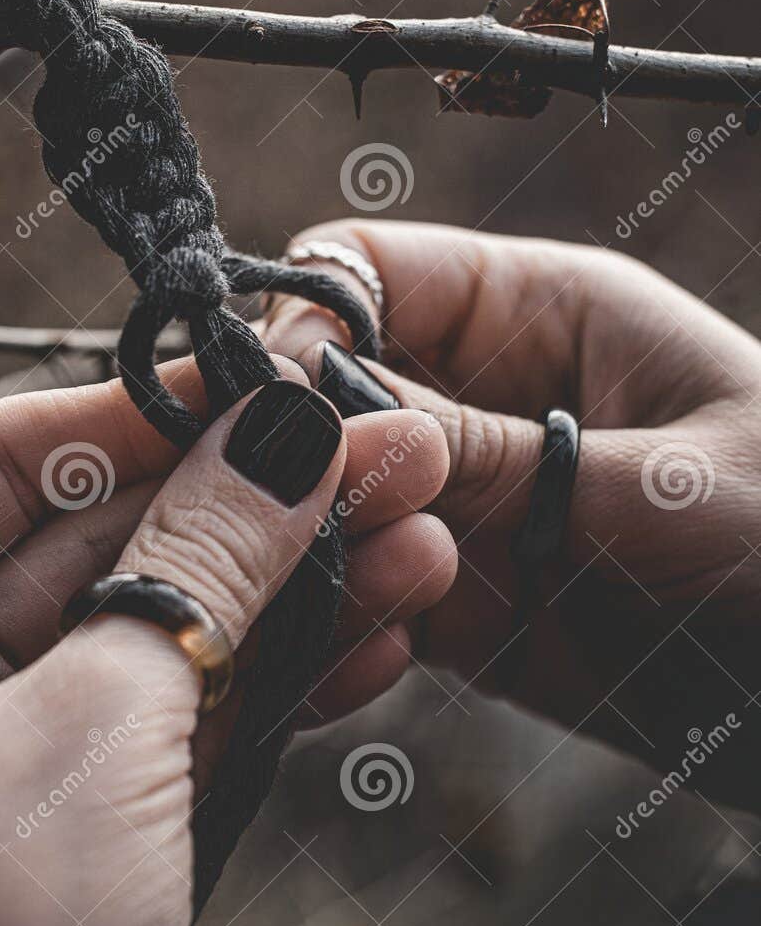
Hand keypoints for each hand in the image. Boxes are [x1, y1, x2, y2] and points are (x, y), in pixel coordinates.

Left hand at [0, 358, 452, 925]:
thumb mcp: (108, 724)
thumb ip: (201, 560)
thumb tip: (284, 429)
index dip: (132, 412)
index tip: (252, 377)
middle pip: (90, 539)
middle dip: (243, 503)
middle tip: (371, 452)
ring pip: (151, 623)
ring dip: (284, 584)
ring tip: (414, 536)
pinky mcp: (72, 819)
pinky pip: (173, 708)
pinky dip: (272, 673)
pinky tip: (380, 631)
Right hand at [265, 221, 760, 809]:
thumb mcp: (658, 486)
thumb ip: (491, 453)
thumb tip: (319, 407)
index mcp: (543, 311)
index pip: (368, 271)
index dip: (302, 323)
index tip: (274, 408)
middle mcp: (488, 397)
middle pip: (326, 388)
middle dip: (290, 448)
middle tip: (269, 516)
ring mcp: (472, 503)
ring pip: (331, 501)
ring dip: (317, 547)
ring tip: (341, 602)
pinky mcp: (469, 605)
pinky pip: (367, 598)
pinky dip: (342, 624)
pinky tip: (354, 654)